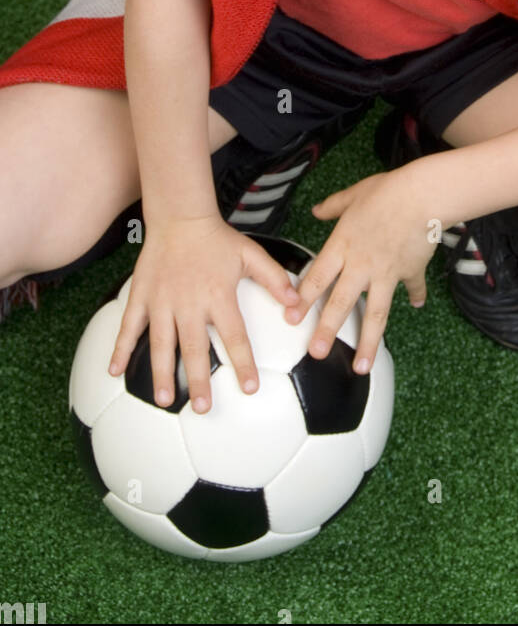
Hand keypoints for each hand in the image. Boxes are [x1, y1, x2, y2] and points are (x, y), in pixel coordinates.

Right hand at [107, 214, 296, 413]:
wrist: (180, 217)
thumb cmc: (217, 239)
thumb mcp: (252, 255)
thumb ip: (275, 280)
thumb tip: (296, 305)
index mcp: (219, 296)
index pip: (235, 337)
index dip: (243, 363)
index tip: (250, 388)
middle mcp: (190, 304)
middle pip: (196, 349)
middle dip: (199, 381)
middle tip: (202, 409)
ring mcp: (162, 302)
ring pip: (162, 344)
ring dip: (162, 373)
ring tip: (164, 400)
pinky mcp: (142, 296)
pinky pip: (129, 326)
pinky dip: (120, 349)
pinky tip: (114, 371)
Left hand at [285, 166, 437, 373]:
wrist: (423, 196)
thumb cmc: (388, 191)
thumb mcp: (354, 195)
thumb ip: (333, 206)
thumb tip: (316, 210)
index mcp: (343, 245)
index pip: (317, 278)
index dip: (302, 299)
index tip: (291, 320)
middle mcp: (361, 264)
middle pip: (340, 303)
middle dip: (327, 331)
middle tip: (316, 353)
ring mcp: (386, 272)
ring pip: (375, 313)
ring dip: (368, 342)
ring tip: (361, 366)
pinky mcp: (410, 271)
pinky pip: (412, 287)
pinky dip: (416, 296)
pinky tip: (416, 306)